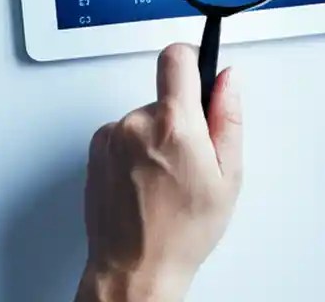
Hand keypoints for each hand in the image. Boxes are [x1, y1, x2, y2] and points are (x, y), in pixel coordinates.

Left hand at [75, 44, 242, 301]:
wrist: (135, 268)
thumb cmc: (182, 231)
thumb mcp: (228, 174)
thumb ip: (229, 117)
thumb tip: (229, 79)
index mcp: (174, 125)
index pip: (176, 56)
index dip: (192, 57)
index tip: (200, 70)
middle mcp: (136, 125)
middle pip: (165, 96)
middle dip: (181, 118)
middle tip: (192, 158)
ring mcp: (110, 138)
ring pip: (144, 118)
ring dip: (157, 137)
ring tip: (167, 178)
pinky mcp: (95, 152)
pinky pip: (123, 135)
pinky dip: (136, 151)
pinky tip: (147, 182)